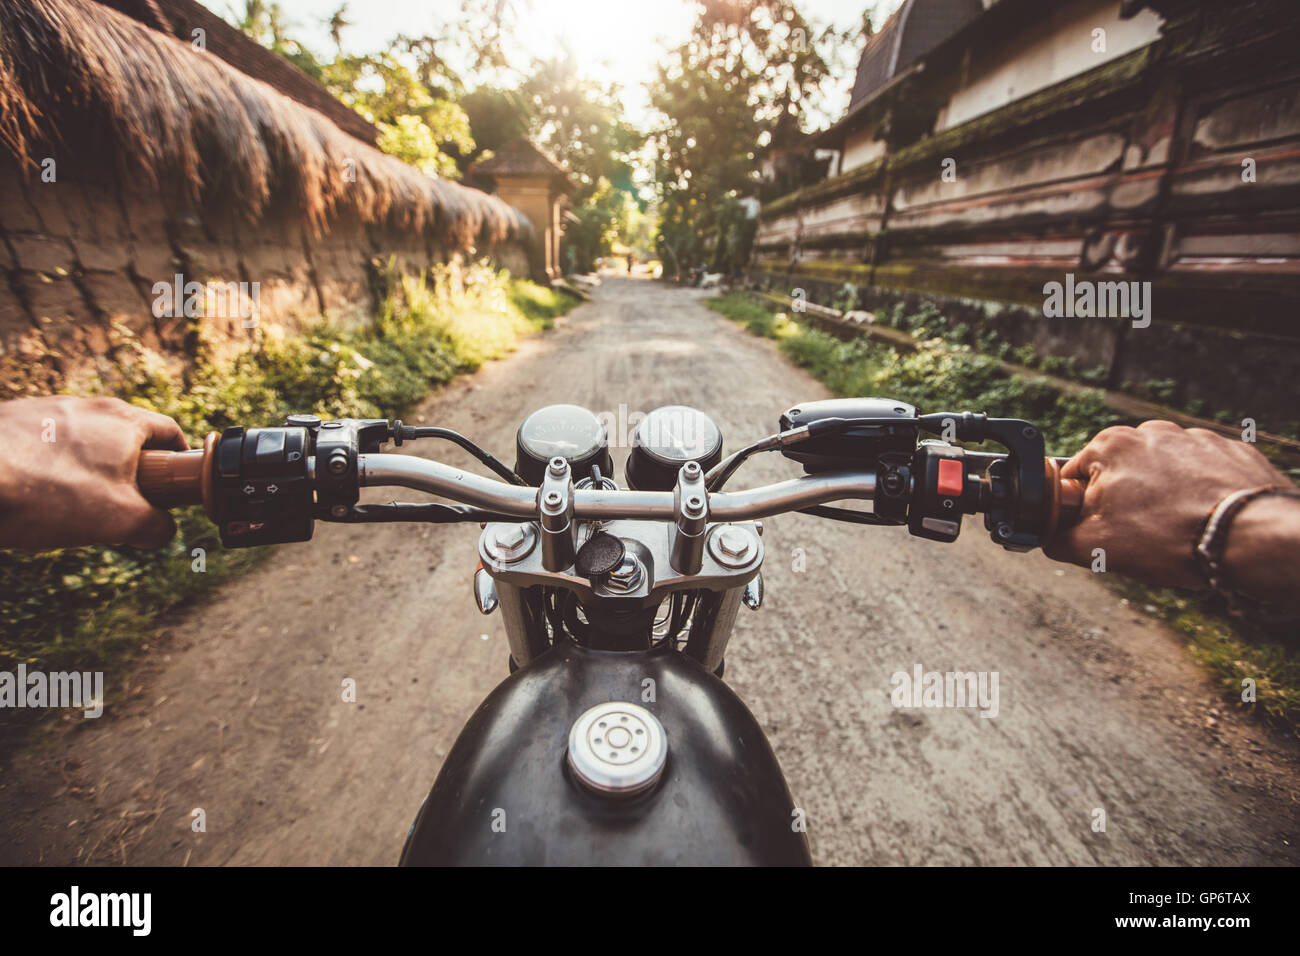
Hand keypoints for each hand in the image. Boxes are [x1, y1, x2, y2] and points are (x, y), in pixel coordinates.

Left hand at [0, 396, 188, 550]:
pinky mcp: (11, 423)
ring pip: (85, 444)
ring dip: (89, 472)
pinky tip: (37, 499)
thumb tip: (163, 531)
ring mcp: (46, 411)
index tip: (177, 489)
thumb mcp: (120, 522)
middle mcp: (88, 407)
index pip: (171, 433)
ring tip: (72, 508)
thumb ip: (156, 527)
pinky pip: (47, 447)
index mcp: (123, 421)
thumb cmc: (47, 494)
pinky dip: (51, 471)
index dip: (181, 463)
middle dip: (132, 473)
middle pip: (127, 439)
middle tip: (125, 508)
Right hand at [1044, 420, 1296, 591]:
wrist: (1249, 537)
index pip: (1074, 476)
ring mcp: (1195, 439)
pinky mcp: (1231, 452)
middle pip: (1120, 471)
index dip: (1079, 507)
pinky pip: (1201, 474)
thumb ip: (1057, 539)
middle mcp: (1151, 433)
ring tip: (1174, 529)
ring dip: (1161, 496)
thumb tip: (1048, 537)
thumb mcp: (1095, 549)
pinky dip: (1198, 493)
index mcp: (1110, 446)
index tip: (1096, 528)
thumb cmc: (1170, 537)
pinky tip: (1203, 518)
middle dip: (1122, 500)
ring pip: (1162, 472)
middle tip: (1137, 534)